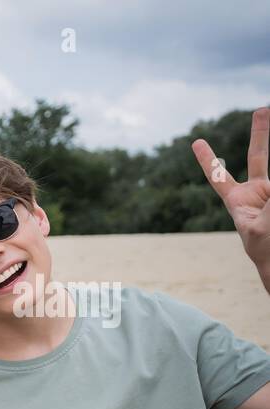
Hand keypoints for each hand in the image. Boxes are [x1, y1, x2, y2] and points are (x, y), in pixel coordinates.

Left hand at [192, 107, 269, 292]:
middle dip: (261, 132)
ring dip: (268, 180)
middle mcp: (258, 192)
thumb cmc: (265, 249)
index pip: (218, 177)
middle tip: (262, 109)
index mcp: (238, 201)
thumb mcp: (261, 227)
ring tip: (263, 187)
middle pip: (259, 156)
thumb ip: (267, 202)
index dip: (208, 160)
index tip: (195, 142)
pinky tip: (269, 211)